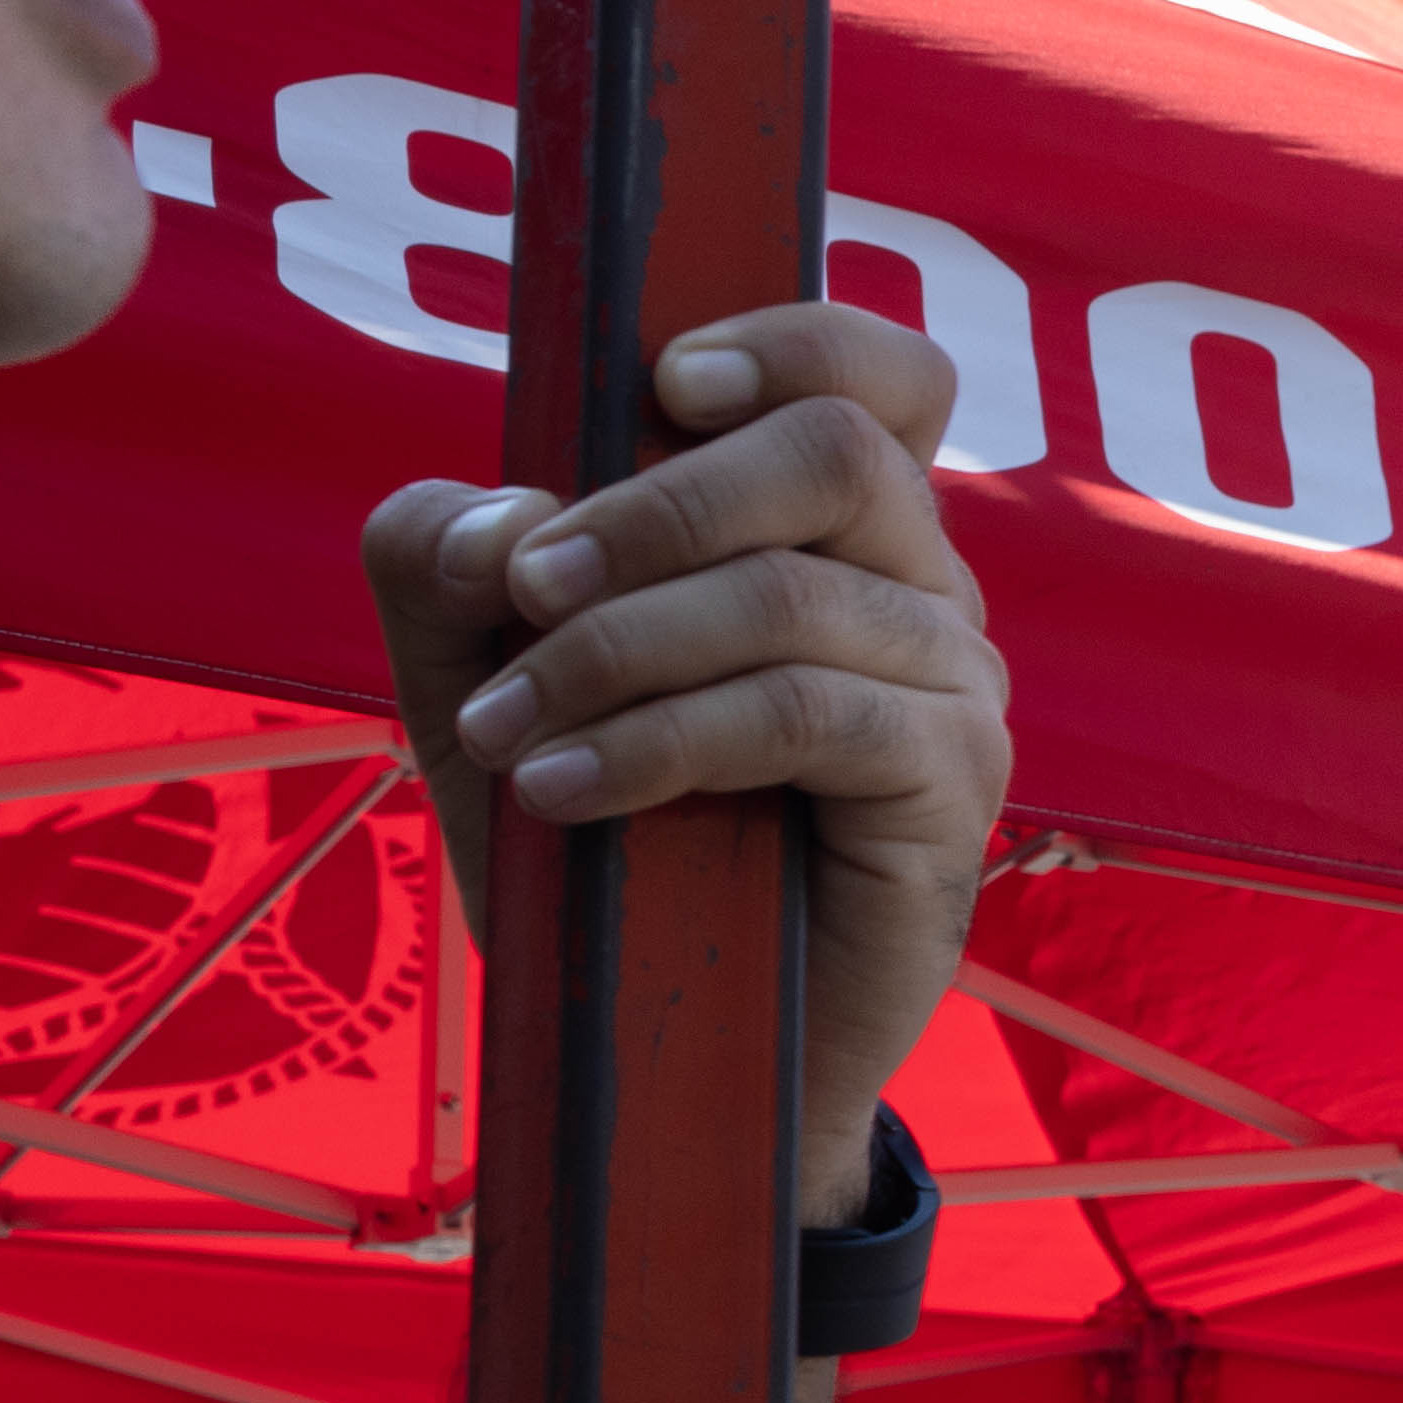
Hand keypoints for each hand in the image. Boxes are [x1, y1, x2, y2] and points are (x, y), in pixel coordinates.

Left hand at [363, 304, 1009, 1227]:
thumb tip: (496, 518)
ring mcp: (954, 687)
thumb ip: (447, 572)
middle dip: (653, 507)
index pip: (876, 376)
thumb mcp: (480, 689)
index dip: (785, 341)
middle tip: (530, 592)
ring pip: (799, 593)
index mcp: (835, 533)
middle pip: (839, 449)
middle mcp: (920, 588)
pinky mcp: (952, 791)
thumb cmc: (604, 852)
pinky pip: (811, 716)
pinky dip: (665, 740)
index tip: (658, 387)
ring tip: (512, 732)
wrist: (679, 1061)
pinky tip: (572, 791)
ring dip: (622, 651)